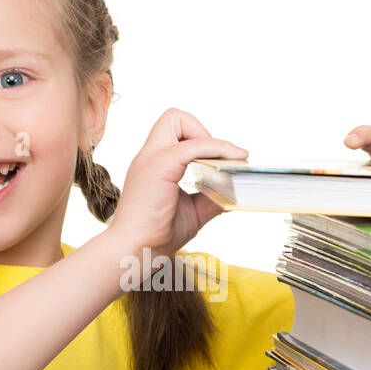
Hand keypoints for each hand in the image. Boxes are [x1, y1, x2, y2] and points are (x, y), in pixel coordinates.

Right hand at [106, 108, 246, 268]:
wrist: (135, 252)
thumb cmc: (156, 235)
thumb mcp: (193, 211)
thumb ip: (212, 197)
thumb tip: (236, 189)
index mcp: (153, 163)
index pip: (174, 131)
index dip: (198, 139)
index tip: (215, 164)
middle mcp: (149, 155)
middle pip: (173, 117)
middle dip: (202, 131)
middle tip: (216, 162)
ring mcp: (152, 158)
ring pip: (179, 120)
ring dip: (211, 139)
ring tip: (228, 161)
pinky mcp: (160, 167)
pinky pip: (194, 145)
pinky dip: (217, 149)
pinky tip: (232, 162)